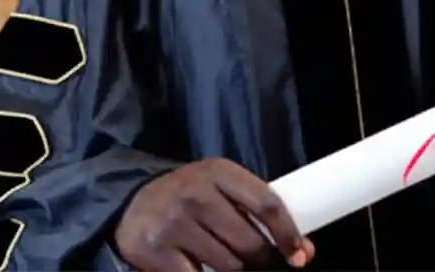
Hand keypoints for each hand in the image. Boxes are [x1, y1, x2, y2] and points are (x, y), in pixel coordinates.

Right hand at [114, 158, 314, 271]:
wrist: (130, 202)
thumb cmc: (190, 197)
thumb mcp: (222, 189)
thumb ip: (258, 212)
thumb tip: (304, 251)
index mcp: (218, 171)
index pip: (267, 203)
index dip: (289, 233)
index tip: (301, 256)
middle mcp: (195, 194)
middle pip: (249, 242)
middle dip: (262, 259)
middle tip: (260, 262)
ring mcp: (173, 223)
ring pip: (228, 265)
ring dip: (234, 270)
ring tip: (227, 262)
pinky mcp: (154, 250)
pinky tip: (202, 268)